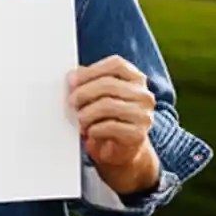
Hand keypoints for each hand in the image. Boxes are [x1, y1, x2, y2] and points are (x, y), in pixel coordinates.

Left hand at [68, 56, 159, 193]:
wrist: (119, 150)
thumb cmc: (106, 117)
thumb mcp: (98, 95)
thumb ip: (88, 81)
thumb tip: (72, 76)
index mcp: (136, 79)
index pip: (117, 65)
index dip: (91, 71)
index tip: (72, 81)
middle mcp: (144, 95)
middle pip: (108, 84)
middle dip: (83, 93)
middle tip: (71, 102)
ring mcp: (144, 115)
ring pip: (107, 105)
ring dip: (86, 113)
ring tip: (80, 119)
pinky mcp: (138, 134)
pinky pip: (109, 126)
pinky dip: (93, 129)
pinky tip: (90, 131)